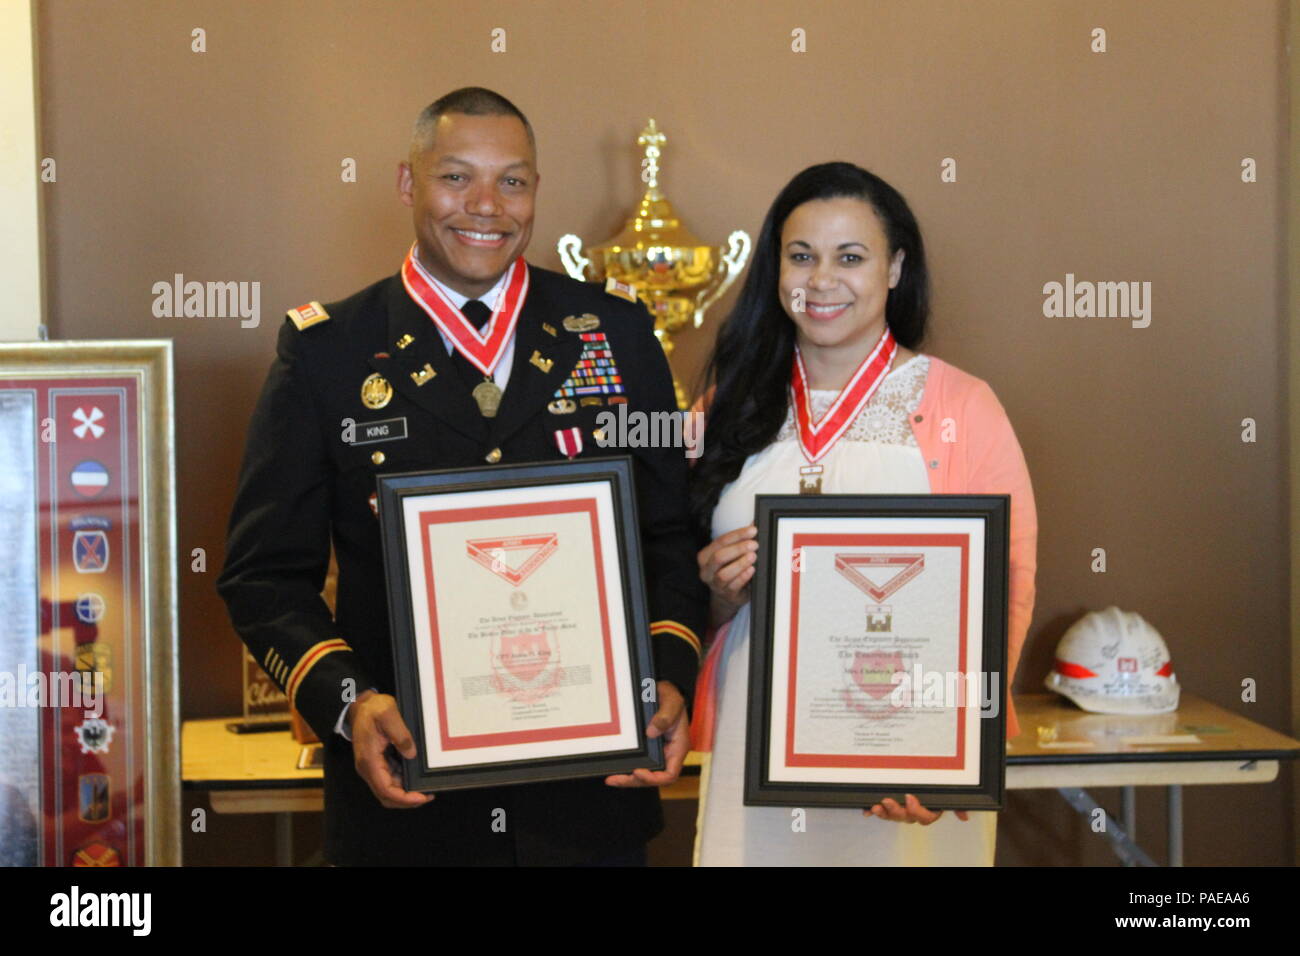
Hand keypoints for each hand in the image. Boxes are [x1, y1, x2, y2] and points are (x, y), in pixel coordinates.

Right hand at [348, 690, 433, 808]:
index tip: (421, 797)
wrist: (361, 705)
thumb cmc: (373, 709)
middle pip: (386, 795)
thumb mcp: (388, 714)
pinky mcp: (378, 763)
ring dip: (406, 793)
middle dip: (406, 800)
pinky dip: (403, 783)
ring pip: (389, 790)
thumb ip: (401, 734)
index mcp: (369, 760)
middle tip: (427, 796)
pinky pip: (390, 779)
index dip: (403, 798)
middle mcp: (368, 768)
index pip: (385, 789)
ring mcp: (373, 767)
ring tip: (425, 789)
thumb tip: (411, 754)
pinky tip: (416, 778)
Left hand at [605, 681, 688, 787]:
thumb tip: (651, 732)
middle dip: (635, 781)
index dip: (655, 778)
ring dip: (628, 779)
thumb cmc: (672, 696)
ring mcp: (657, 752)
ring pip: (645, 774)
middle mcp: (668, 753)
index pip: (670, 774)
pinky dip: (627, 768)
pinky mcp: (647, 748)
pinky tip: (615, 770)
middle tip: (616, 779)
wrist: (663, 690)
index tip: (638, 771)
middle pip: (654, 778)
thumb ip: (665, 716)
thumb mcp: (672, 702)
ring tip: (612, 779)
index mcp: (678, 747)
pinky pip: (639, 763)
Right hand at [698, 525, 757, 622]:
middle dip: (738, 549)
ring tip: (753, 557)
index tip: (752, 531)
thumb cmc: (730, 569)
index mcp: (706, 556)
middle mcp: (707, 570)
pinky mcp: (726, 594)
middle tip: (754, 544)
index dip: (737, 535)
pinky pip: (733, 586)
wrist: (728, 595)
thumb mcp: (732, 553)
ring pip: (724, 574)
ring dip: (740, 564)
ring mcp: (715, 584)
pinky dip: (743, 577)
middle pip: (719, 557)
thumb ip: (741, 539)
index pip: (720, 541)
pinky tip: (751, 570)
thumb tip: (754, 523)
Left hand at [865, 793, 967, 824]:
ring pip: (892, 815)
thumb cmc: (937, 785)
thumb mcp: (948, 790)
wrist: (926, 776)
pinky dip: (872, 810)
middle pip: (905, 817)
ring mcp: (900, 809)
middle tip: (887, 801)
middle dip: (895, 811)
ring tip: (875, 807)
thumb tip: (964, 815)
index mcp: (928, 810)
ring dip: (883, 813)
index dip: (917, 810)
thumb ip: (956, 802)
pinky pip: (880, 810)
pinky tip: (865, 809)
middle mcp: (913, 812)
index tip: (910, 798)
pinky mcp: (888, 804)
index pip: (925, 817)